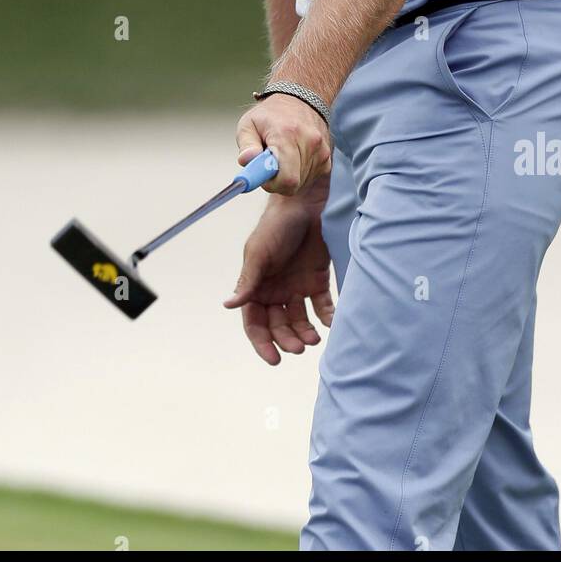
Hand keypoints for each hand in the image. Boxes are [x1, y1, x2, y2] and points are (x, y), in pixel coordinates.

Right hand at [222, 192, 334, 364]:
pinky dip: (327, 318)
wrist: (306, 202)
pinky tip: (332, 323)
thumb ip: (247, 281)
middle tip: (300, 347)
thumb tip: (228, 305)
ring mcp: (297, 286)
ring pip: (300, 320)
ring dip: (305, 333)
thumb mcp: (259, 253)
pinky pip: (323, 306)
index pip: (255, 322)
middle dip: (287, 340)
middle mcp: (276, 290)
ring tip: (314, 339)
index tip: (274, 359)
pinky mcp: (317, 280)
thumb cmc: (276, 225)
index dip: (262, 342)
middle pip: (278, 325)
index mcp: (257, 286)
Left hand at [235, 93, 331, 195]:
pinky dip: (298, 174)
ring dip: (287, 177)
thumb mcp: (248, 124)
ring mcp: (321, 151)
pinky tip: (293, 158)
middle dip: (277, 181)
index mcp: (287, 134)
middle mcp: (309, 142)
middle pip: (293, 184)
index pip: (286, 178)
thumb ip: (246, 146)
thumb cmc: (270, 114)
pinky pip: (309, 179)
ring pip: (301, 183)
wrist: (300, 98)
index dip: (271, 184)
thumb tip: (246, 161)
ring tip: (281, 156)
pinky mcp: (326, 158)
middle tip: (268, 165)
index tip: (263, 174)